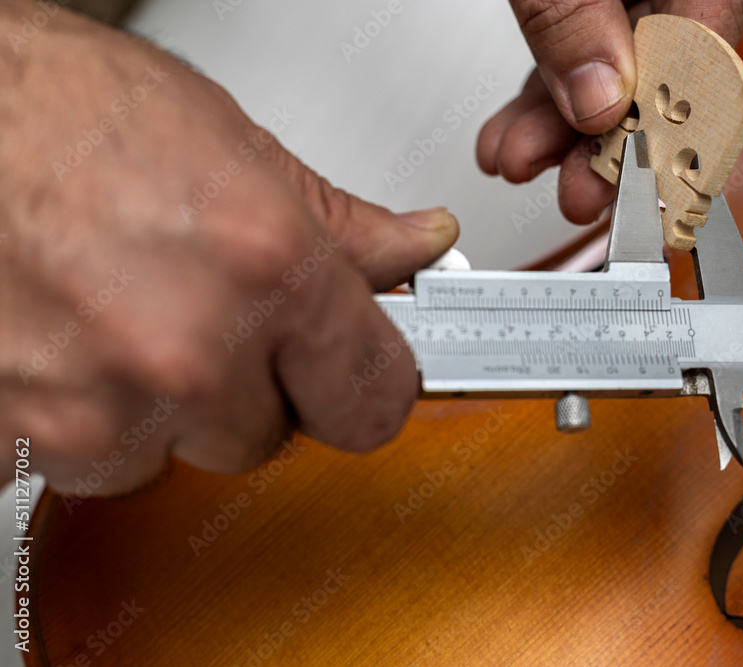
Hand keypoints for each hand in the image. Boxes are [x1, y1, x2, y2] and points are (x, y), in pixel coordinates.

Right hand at [0, 1, 456, 494]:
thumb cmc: (52, 107)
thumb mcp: (231, 144)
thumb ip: (340, 223)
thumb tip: (414, 246)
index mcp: (268, 269)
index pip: (375, 398)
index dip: (370, 387)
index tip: (360, 378)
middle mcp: (191, 352)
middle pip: (271, 436)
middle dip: (252, 386)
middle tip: (208, 311)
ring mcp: (102, 407)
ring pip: (177, 455)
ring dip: (162, 406)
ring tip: (122, 311)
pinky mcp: (23, 440)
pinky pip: (92, 462)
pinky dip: (89, 416)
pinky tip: (72, 339)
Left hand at [477, 0, 742, 224]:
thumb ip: (574, 17)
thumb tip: (596, 100)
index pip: (704, 66)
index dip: (677, 142)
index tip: (647, 195)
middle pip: (658, 81)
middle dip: (604, 148)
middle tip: (575, 194)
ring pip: (609, 75)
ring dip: (559, 130)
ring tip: (517, 162)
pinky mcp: (599, 0)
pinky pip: (577, 53)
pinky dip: (543, 95)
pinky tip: (512, 133)